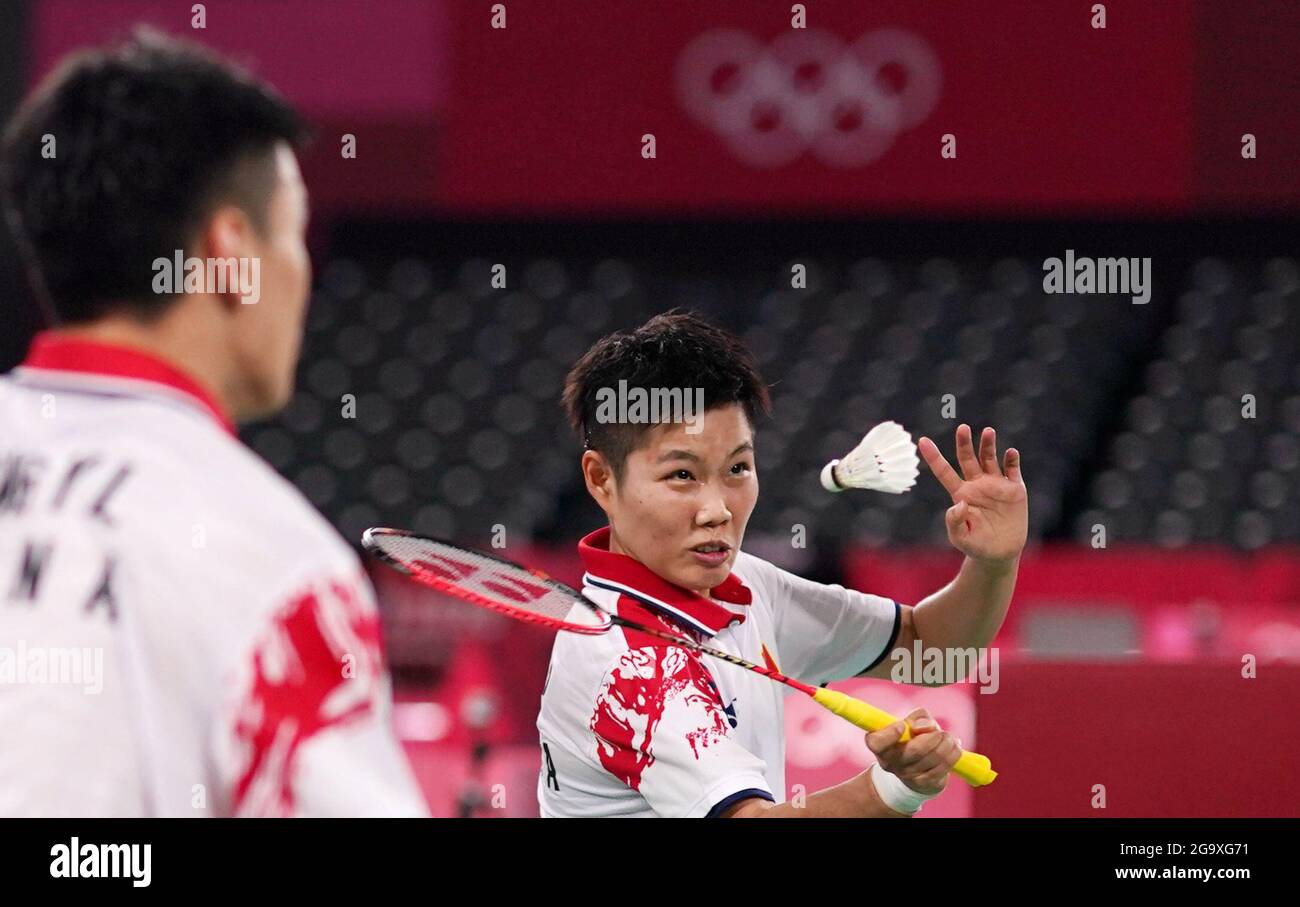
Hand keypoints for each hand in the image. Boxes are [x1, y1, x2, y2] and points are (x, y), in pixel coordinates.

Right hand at [865, 707, 960, 796]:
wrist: (916, 770)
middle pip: (916, 750)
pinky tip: (953, 748)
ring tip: (948, 738)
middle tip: (939, 732)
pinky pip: (946, 766)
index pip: (876, 742)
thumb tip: (926, 727)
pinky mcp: (926, 783)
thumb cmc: (911, 739)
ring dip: (948, 742)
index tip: (901, 725)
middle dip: (934, 736)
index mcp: (880, 746)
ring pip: (936, 757)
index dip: (889, 734)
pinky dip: (954, 753)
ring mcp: (908, 776)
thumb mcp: (911, 723)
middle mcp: (891, 763)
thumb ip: (918, 717)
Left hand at [919, 424, 1027, 564]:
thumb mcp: (960, 537)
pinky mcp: (1014, 489)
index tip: (923, 441)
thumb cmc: (976, 545)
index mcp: (960, 493)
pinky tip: (1010, 453)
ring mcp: (996, 485)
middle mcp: (976, 485)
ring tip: (988, 431)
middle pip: (967, 459)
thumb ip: (954, 521)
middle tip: (962, 428)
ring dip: (988, 445)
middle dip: (964, 443)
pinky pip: (1013, 470)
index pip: (944, 471)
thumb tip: (960, 503)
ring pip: (990, 459)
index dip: (933, 457)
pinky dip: (1012, 460)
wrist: (1001, 553)